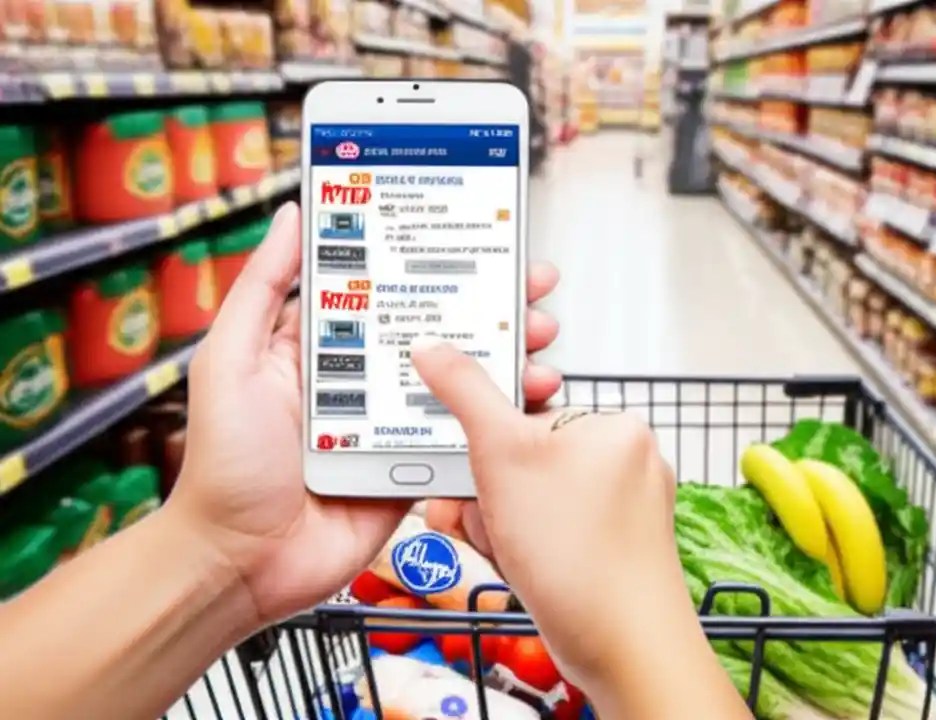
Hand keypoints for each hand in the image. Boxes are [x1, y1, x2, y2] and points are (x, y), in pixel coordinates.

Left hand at [166, 202, 561, 625]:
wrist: (242, 562)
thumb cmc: (223, 464)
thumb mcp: (231, 359)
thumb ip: (263, 287)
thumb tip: (293, 214)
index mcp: (323, 345)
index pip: (388, 285)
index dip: (434, 259)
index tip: (475, 233)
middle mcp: (365, 380)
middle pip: (441, 327)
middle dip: (493, 302)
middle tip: (534, 283)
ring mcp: (395, 425)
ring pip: (464, 379)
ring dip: (509, 355)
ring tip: (540, 338)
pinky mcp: (416, 469)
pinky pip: (466, 436)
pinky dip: (500, 417)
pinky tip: (530, 398)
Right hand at [410, 342, 692, 691]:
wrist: (624, 644)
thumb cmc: (579, 551)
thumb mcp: (502, 455)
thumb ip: (464, 394)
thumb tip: (434, 346)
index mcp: (614, 424)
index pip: (528, 410)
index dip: (488, 442)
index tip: (469, 463)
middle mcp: (628, 462)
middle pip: (526, 461)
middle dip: (490, 493)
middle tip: (483, 516)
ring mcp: (624, 510)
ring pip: (534, 502)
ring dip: (501, 525)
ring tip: (509, 550)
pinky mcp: (615, 550)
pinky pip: (553, 536)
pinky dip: (527, 551)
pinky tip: (525, 569)